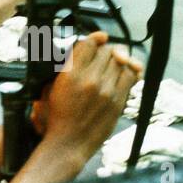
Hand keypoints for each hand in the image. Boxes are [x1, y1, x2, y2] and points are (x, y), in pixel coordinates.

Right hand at [39, 32, 141, 157]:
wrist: (68, 144)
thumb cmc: (57, 119)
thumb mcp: (51, 88)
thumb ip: (67, 67)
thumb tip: (83, 48)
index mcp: (70, 75)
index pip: (89, 44)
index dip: (96, 38)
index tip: (99, 38)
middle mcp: (90, 80)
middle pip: (107, 51)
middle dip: (106, 51)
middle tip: (103, 56)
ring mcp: (106, 91)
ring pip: (120, 61)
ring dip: (118, 60)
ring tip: (115, 63)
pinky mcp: (118, 101)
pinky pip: (130, 76)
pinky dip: (130, 71)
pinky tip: (126, 72)